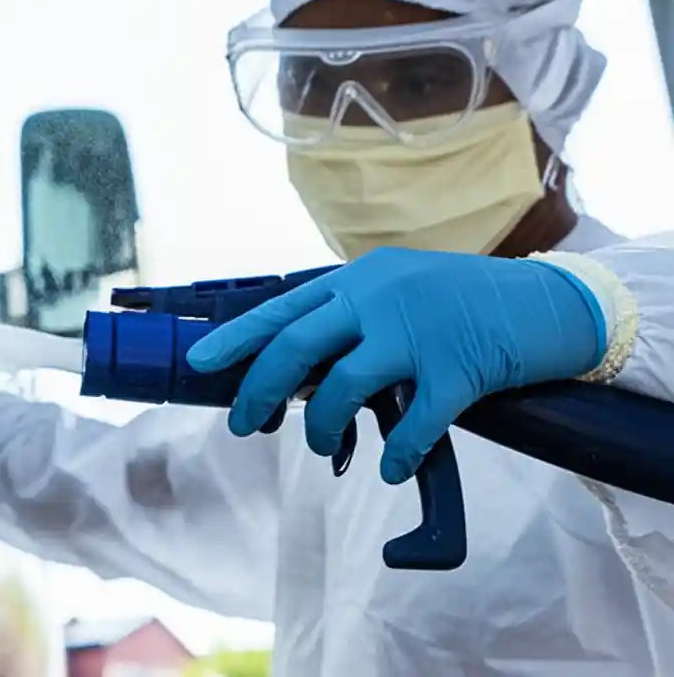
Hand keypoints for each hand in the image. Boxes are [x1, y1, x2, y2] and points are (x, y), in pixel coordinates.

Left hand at [186, 247, 604, 483]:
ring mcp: (419, 333)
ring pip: (343, 388)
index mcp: (360, 279)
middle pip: (297, 346)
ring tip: (326, 448)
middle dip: (261, 391)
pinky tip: (387, 468)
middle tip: (245, 424)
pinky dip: (394, 454)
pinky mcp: (459, 370)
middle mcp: (380, 298)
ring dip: (323, 428)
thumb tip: (296, 370)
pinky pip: (413, 425)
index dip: (236, 337)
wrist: (548, 302)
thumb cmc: (462, 301)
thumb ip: (350, 319)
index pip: (283, 308)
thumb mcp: (398, 290)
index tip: (199, 363)